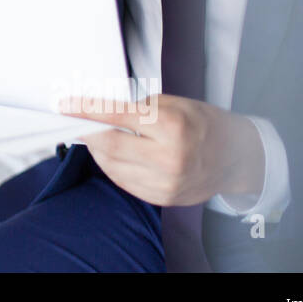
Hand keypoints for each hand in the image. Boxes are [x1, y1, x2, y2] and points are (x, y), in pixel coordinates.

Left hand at [59, 94, 264, 206]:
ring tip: (95, 136)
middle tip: (76, 121)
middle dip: (87, 132)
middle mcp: (169, 158)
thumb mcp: (174, 103)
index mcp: (172, 126)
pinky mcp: (163, 198)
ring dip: (97, 150)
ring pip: (112, 166)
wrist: (236, 158)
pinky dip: (112, 166)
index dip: (87, 110)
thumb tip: (101, 112)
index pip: (117, 116)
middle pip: (109, 145)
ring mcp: (166, 182)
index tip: (66, 105)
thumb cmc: (204, 124)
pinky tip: (111, 154)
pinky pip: (124, 182)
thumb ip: (137, 108)